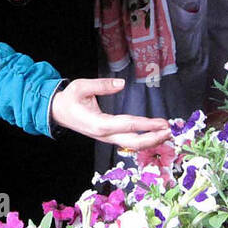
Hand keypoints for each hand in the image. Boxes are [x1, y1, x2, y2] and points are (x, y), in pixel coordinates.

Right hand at [51, 77, 171, 148]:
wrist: (58, 113)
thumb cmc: (69, 99)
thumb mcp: (80, 86)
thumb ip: (101, 85)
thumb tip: (121, 83)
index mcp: (97, 123)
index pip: (125, 125)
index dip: (144, 125)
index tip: (161, 123)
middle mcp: (104, 135)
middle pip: (132, 142)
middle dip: (153, 138)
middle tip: (170, 131)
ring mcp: (107, 138)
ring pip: (132, 145)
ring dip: (151, 140)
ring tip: (167, 133)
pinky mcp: (109, 137)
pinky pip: (129, 141)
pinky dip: (144, 139)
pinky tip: (155, 135)